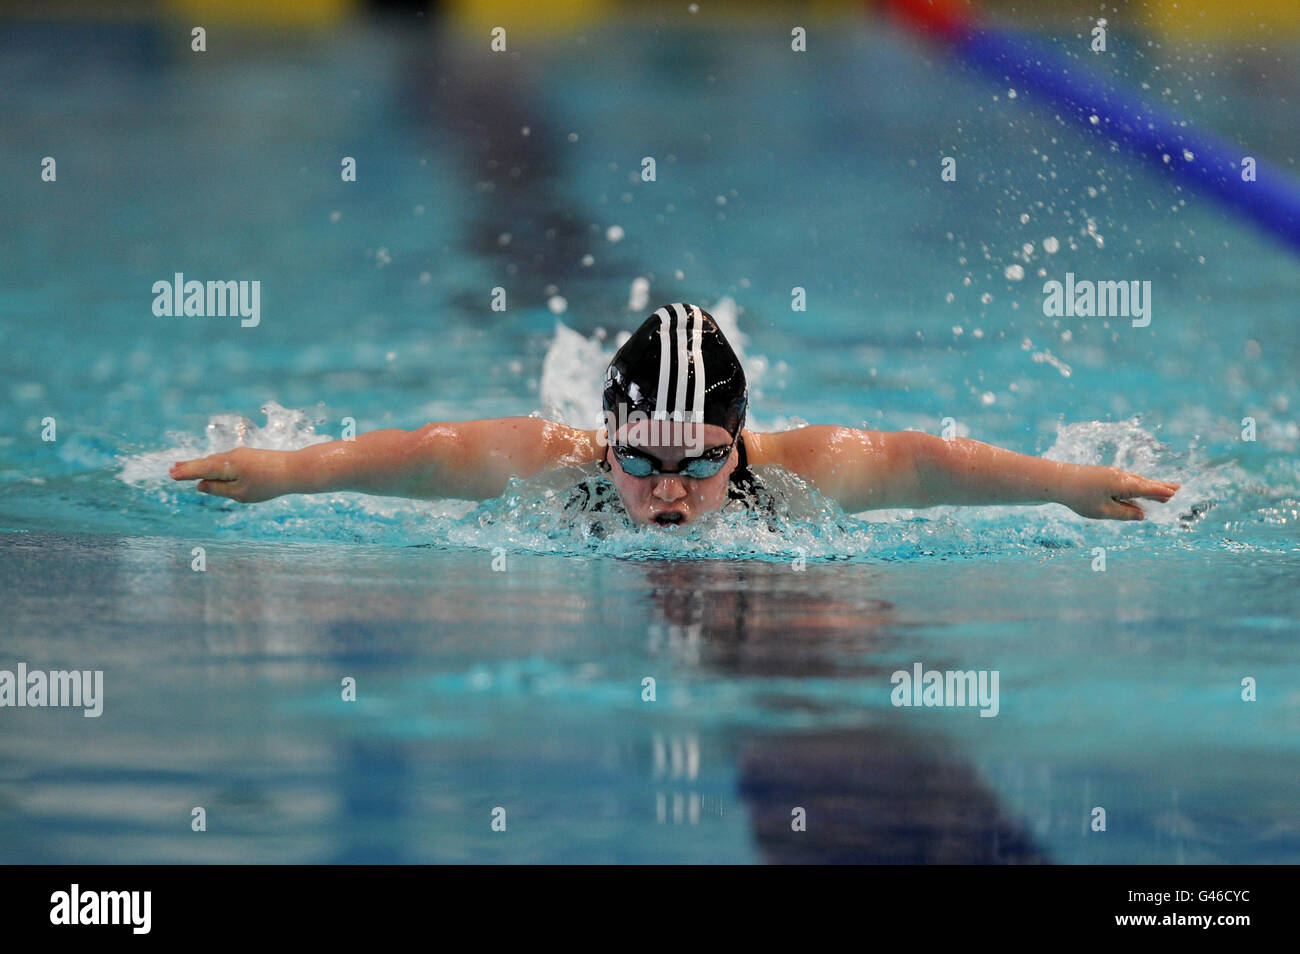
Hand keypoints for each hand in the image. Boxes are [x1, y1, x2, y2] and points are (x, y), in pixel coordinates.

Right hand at [169, 448, 288, 502]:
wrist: (294, 469)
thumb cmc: (268, 484)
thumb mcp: (241, 493)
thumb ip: (219, 489)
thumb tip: (201, 485)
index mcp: (227, 465)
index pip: (201, 469)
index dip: (185, 472)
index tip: (171, 474)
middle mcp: (231, 456)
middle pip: (206, 463)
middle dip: (189, 467)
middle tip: (171, 470)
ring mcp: (240, 455)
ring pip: (216, 461)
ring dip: (199, 465)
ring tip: (183, 467)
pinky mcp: (248, 456)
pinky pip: (225, 461)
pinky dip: (213, 464)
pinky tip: (209, 467)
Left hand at [1064, 465, 1179, 520]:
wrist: (1058, 480)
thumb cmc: (1079, 497)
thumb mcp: (1103, 511)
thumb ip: (1125, 513)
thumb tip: (1142, 515)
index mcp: (1122, 484)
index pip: (1147, 489)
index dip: (1161, 492)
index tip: (1175, 493)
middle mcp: (1120, 475)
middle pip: (1144, 483)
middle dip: (1160, 487)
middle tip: (1177, 489)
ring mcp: (1112, 473)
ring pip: (1135, 480)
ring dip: (1150, 485)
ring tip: (1164, 490)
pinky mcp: (1105, 474)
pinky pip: (1126, 480)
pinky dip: (1137, 484)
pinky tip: (1140, 489)